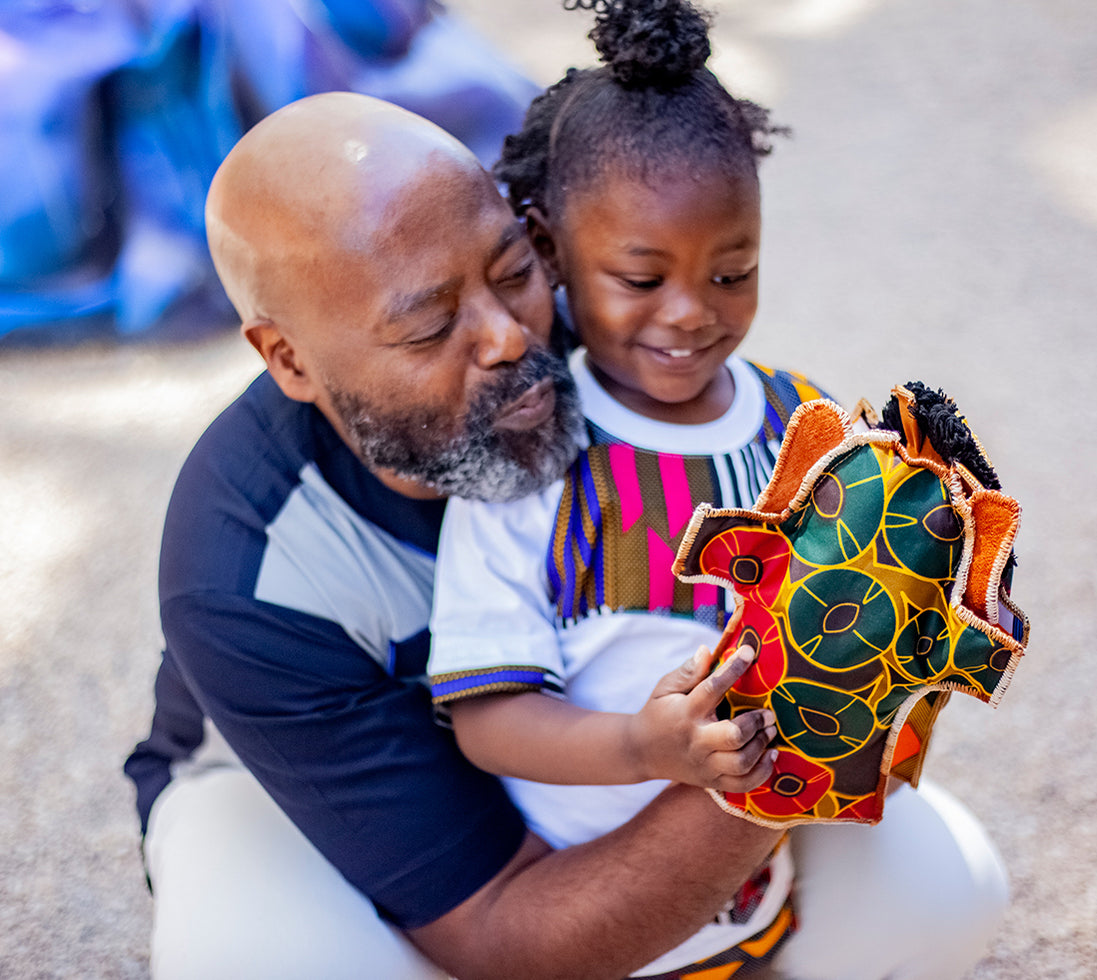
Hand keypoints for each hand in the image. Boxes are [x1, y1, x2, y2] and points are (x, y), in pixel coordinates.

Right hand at [626, 645, 776, 792]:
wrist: (640, 752)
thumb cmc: (658, 713)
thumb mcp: (665, 688)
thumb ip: (687, 671)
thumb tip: (707, 650)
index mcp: (685, 713)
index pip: (712, 688)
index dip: (733, 668)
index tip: (750, 652)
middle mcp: (697, 741)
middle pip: (733, 736)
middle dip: (755, 722)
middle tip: (767, 713)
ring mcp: (705, 764)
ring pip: (741, 762)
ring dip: (761, 745)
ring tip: (769, 730)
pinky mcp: (712, 781)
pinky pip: (743, 784)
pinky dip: (762, 772)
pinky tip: (769, 755)